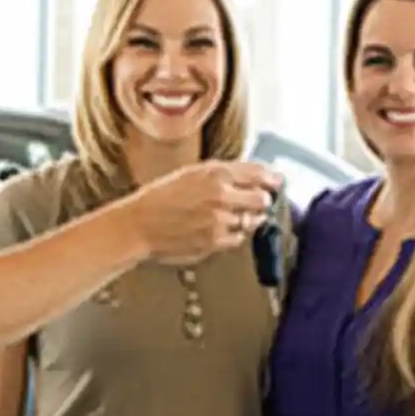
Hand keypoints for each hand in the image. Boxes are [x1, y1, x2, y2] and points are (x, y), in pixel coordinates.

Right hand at [124, 160, 280, 264]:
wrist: (137, 225)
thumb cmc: (158, 199)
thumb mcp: (189, 174)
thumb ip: (220, 174)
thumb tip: (250, 177)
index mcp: (214, 173)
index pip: (258, 173)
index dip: (271, 178)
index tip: (277, 182)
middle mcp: (221, 195)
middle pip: (262, 199)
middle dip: (261, 201)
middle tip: (254, 202)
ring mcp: (219, 221)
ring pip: (252, 221)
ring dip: (245, 219)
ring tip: (225, 217)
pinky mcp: (215, 242)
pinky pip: (238, 239)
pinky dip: (232, 235)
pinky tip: (215, 230)